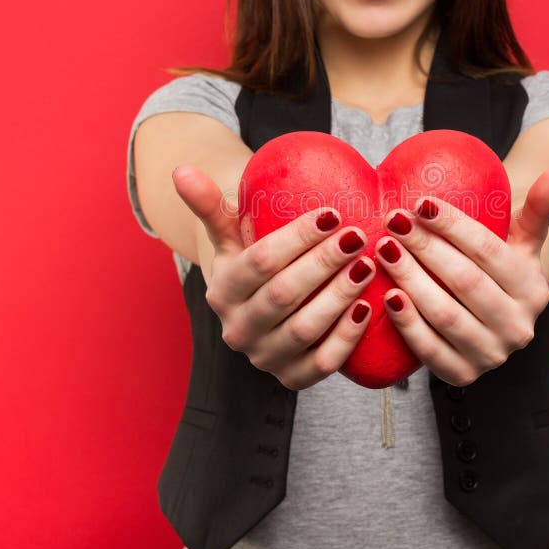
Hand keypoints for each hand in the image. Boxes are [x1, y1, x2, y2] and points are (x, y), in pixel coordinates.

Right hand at [171, 165, 376, 390]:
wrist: (259, 307)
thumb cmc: (252, 260)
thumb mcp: (231, 234)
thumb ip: (209, 204)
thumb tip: (181, 170)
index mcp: (222, 291)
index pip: (260, 262)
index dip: (297, 238)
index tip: (332, 214)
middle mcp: (238, 330)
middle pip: (284, 294)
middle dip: (324, 263)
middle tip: (357, 236)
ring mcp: (264, 358)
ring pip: (305, 329)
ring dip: (339, 296)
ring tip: (366, 266)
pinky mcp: (292, 378)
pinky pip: (322, 363)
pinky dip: (345, 337)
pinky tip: (365, 308)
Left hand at [375, 166, 548, 386]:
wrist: (493, 313)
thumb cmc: (501, 263)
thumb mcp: (523, 237)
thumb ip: (540, 206)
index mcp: (533, 288)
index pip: (488, 251)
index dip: (452, 225)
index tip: (419, 202)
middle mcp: (518, 327)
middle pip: (464, 281)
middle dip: (425, 248)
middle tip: (393, 221)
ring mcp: (491, 355)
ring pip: (445, 314)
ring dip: (411, 280)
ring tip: (385, 250)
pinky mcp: (462, 374)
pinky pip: (430, 350)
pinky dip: (407, 323)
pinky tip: (388, 295)